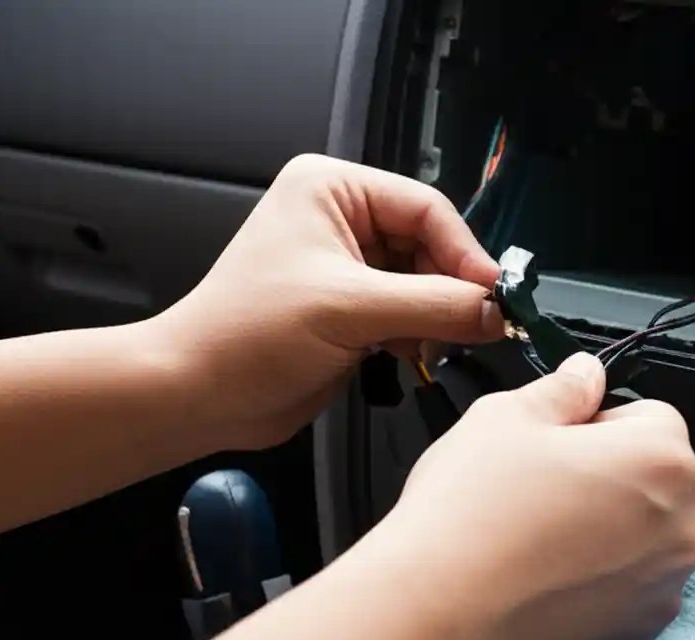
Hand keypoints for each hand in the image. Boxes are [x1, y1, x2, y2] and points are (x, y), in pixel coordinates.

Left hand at [153, 154, 502, 449]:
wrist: (199, 395)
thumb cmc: (247, 335)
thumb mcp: (351, 310)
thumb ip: (434, 305)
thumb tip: (496, 310)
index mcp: (332, 189)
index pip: (426, 208)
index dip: (465, 252)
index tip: (493, 295)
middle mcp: (341, 219)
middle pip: (430, 246)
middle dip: (451, 288)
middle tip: (476, 325)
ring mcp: (348, 266)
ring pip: (425, 283)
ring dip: (437, 316)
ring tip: (433, 344)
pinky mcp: (352, 309)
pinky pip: (410, 313)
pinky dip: (420, 334)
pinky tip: (410, 353)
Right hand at [352, 352, 694, 639]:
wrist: (434, 618)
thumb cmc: (469, 515)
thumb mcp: (506, 417)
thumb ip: (563, 389)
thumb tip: (587, 374)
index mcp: (663, 460)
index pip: (652, 417)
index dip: (596, 422)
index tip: (554, 443)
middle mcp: (683, 528)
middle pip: (652, 481)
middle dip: (605, 477)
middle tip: (537, 490)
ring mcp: (664, 589)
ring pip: (640, 538)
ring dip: (603, 531)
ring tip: (532, 539)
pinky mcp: (638, 636)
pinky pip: (625, 590)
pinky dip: (594, 582)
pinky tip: (539, 581)